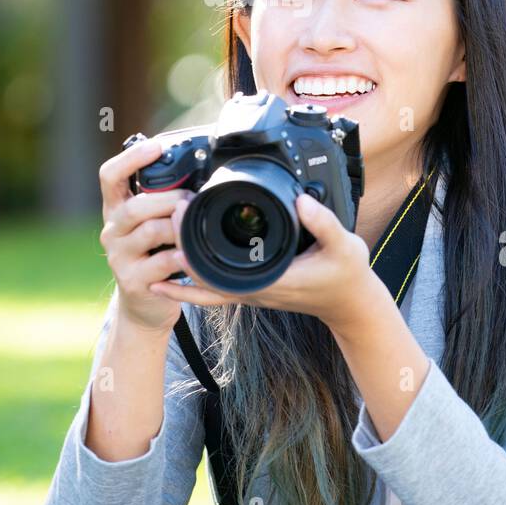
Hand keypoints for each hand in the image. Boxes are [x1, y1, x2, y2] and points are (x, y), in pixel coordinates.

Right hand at [98, 138, 195, 334]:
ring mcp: (119, 257)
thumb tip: (198, 171)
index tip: (156, 146)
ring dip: (177, 226)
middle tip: (191, 198)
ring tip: (194, 225)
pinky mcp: (132, 281)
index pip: (109, 176)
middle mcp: (112, 230)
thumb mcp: (152, 223)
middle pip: (134, 207)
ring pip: (149, 232)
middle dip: (167, 199)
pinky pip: (160, 263)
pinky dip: (180, 256)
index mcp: (116, 208)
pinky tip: (191, 254)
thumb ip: (163, 200)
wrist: (144, 303)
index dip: (131, 158)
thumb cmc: (154, 254)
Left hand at [150, 191, 378, 334]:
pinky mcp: (251, 291)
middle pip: (201, 278)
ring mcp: (250, 294)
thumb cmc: (346, 275)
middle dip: (178, 248)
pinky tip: (171, 273)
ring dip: (179, 267)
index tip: (182, 215)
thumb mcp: (343, 246)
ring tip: (156, 241)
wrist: (350, 304)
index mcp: (270, 280)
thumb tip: (301, 200)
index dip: (194, 247)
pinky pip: (212, 290)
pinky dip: (189, 283)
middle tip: (166, 214)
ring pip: (202, 289)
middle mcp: (254, 291)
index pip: (220, 269)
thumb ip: (323, 223)